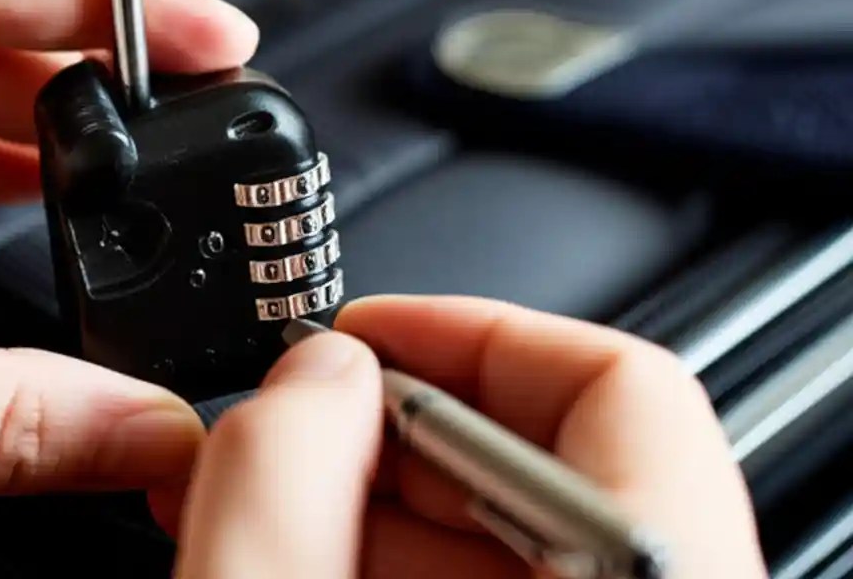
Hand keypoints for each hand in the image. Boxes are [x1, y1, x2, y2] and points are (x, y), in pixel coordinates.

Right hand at [155, 296, 769, 577]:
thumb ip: (278, 481)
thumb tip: (310, 372)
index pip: (620, 386)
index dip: (474, 330)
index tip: (361, 329)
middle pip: (556, 456)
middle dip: (397, 418)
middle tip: (286, 422)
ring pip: (516, 532)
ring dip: (380, 499)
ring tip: (262, 500)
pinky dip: (396, 563)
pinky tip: (300, 557)